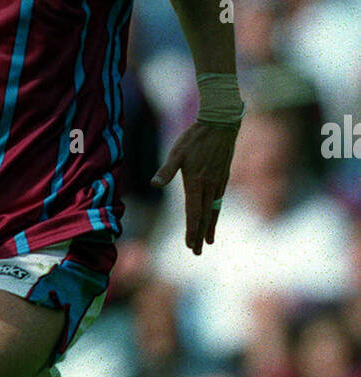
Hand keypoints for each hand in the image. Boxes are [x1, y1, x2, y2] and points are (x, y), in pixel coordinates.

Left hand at [151, 119, 239, 253]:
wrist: (221, 124)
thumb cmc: (195, 137)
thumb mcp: (177, 153)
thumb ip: (166, 170)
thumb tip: (153, 184)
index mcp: (196, 182)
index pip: (193, 212)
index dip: (191, 230)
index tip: (190, 245)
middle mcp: (209, 186)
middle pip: (204, 216)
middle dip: (200, 236)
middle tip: (197, 252)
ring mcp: (218, 182)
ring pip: (213, 210)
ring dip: (210, 227)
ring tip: (208, 241)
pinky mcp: (224, 176)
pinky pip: (219, 200)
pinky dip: (215, 212)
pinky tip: (213, 217)